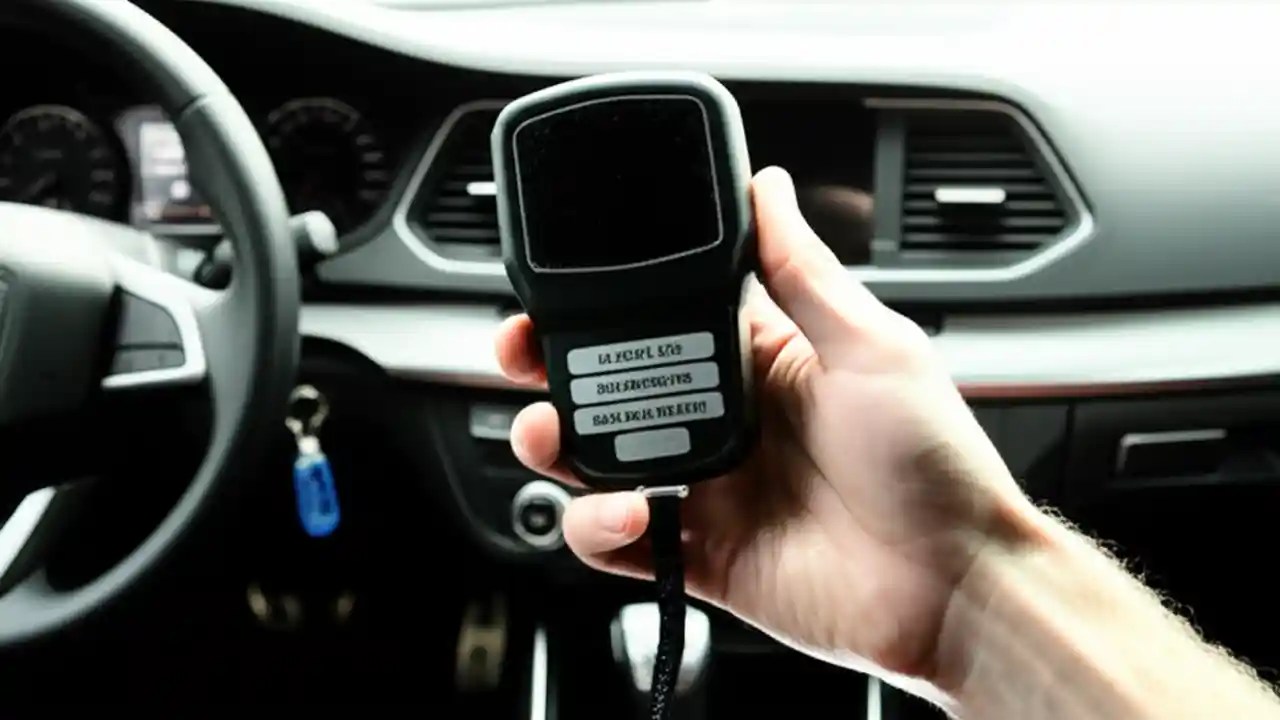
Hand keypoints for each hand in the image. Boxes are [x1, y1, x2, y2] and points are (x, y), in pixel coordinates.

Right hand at [493, 167, 1040, 692]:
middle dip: (553, 367)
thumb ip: (803, 271)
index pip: (660, 317)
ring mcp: (706, 489)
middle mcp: (723, 421)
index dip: (604, 301)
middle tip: (524, 352)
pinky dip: (599, 525)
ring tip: (552, 433)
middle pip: (608, 386)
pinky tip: (631, 511)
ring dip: (554, 443)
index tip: (561, 285)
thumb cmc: (934, 462)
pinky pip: (618, 541)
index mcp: (760, 362)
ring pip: (595, 460)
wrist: (953, 584)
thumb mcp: (871, 345)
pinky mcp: (697, 553)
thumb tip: (768, 186)